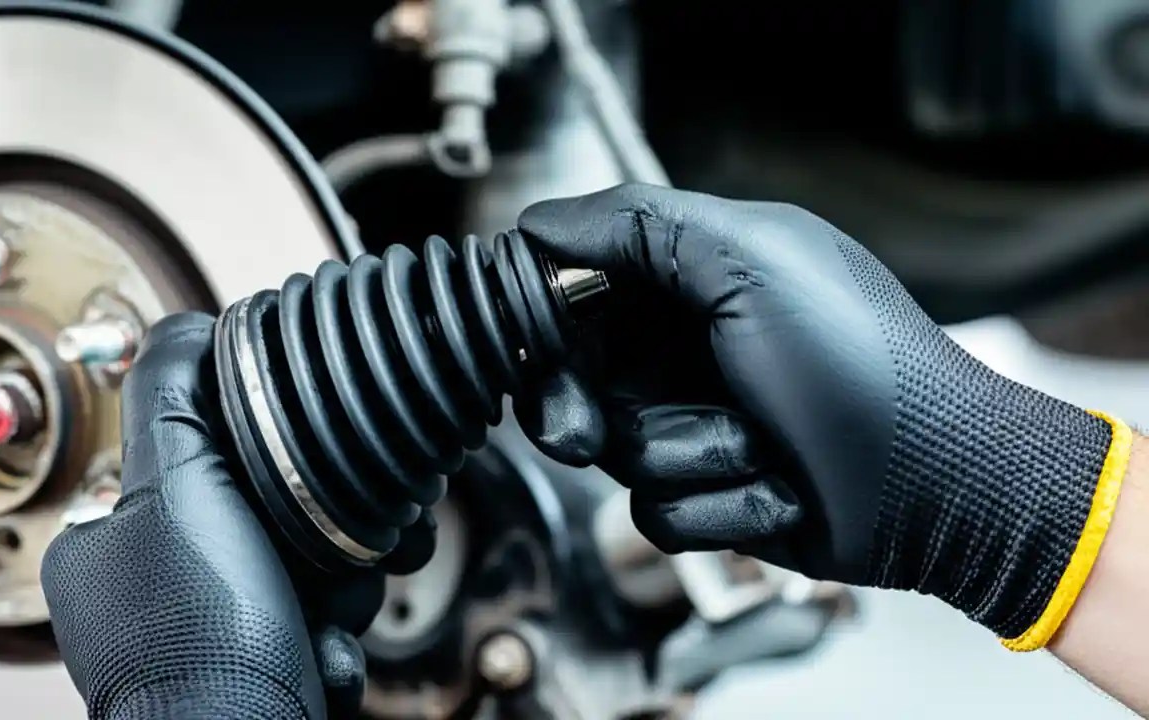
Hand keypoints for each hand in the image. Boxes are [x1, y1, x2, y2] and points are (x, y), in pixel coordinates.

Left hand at [41, 313, 432, 718]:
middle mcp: (157, 590)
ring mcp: (210, 637)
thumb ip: (175, 397)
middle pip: (276, 514)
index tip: (309, 462)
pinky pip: (324, 629)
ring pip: (313, 571)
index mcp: (115, 541)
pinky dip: (337, 642)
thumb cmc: (199, 653)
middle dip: (326, 535)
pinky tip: (321, 656)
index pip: (208, 451)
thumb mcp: (175, 489)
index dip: (272, 452)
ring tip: (326, 615)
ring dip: (343, 590)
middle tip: (332, 553)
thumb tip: (189, 326)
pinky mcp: (261, 674)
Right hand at [515, 183, 1121, 644]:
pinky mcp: (710, 493)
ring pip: (612, 450)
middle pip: (571, 377)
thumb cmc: (862, 367)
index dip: (540, 311)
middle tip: (584, 426)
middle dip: (579, 405)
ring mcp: (697, 422)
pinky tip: (775, 487)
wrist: (939, 487)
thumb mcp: (752, 262)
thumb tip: (540, 223)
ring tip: (758, 442)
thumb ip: (641, 225)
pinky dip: (717, 503)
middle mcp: (686, 348)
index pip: (576, 281)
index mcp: (694, 277)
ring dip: (686, 452)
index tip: (531, 337)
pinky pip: (656, 511)